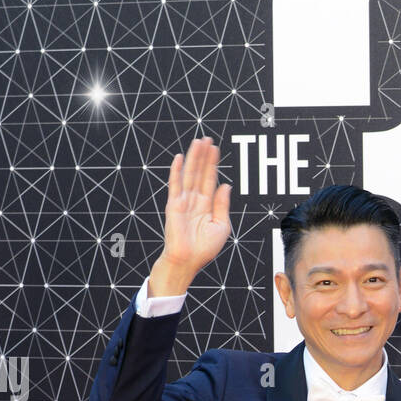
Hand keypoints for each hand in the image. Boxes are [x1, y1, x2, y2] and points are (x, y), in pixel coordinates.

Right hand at [152, 136, 231, 292]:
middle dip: (204, 156)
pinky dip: (177, 171)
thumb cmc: (204, 249)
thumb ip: (222, 205)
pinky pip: (175, 185)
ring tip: (198, 142)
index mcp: (206, 206)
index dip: (213, 164)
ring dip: (194, 158)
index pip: (210, 180)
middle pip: (200, 173)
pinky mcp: (174, 205)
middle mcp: (194, 201)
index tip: (216, 149)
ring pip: (189, 174)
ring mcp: (183, 202)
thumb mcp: (221, 226)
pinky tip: (180, 158)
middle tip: (207, 139)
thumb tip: (226, 185)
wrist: (188, 261)